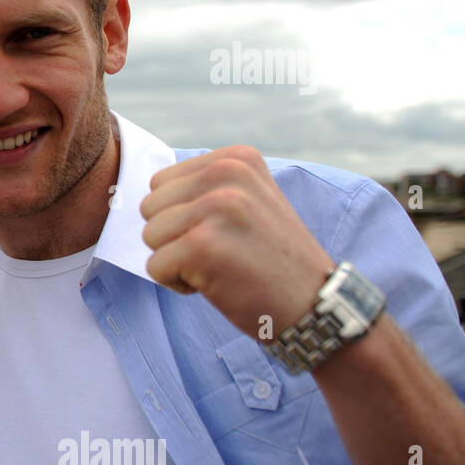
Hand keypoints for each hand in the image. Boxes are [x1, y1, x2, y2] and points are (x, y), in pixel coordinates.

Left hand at [139, 146, 333, 340]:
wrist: (315, 306)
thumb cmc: (270, 259)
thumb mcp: (248, 201)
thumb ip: (205, 187)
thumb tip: (150, 188)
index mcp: (236, 158)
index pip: (161, 184)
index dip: (182, 218)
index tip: (225, 233)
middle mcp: (227, 173)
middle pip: (150, 207)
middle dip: (174, 238)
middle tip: (223, 253)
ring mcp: (216, 206)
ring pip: (150, 236)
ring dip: (176, 260)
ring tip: (221, 265)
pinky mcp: (203, 244)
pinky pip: (155, 266)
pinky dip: (178, 284)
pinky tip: (218, 283)